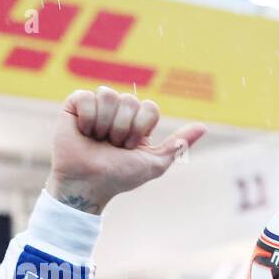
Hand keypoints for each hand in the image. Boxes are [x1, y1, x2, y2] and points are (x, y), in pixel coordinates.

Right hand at [47, 87, 206, 213]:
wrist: (88, 183)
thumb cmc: (119, 176)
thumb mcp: (154, 163)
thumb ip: (178, 145)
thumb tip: (204, 127)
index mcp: (138, 122)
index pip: (150, 107)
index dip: (141, 127)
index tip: (131, 147)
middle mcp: (119, 110)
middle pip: (131, 100)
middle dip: (123, 129)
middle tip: (113, 146)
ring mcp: (97, 106)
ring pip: (109, 94)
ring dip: (105, 124)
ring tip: (97, 139)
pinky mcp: (75, 104)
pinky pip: (87, 96)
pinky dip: (87, 118)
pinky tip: (83, 132)